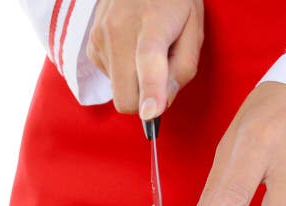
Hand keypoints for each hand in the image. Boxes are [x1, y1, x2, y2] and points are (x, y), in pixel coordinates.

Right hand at [86, 0, 203, 118]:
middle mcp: (120, 29)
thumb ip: (183, 69)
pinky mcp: (91, 46)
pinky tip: (131, 49)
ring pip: (118, 91)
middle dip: (144, 102)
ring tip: (146, 53)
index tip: (150, 113)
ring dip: (135, 83)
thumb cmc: (173, 3)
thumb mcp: (194, 29)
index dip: (150, 89)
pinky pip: (110, 79)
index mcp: (153, 21)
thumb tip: (161, 104)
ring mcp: (100, 38)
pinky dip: (124, 73)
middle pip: (126, 94)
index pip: (149, 58)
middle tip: (162, 80)